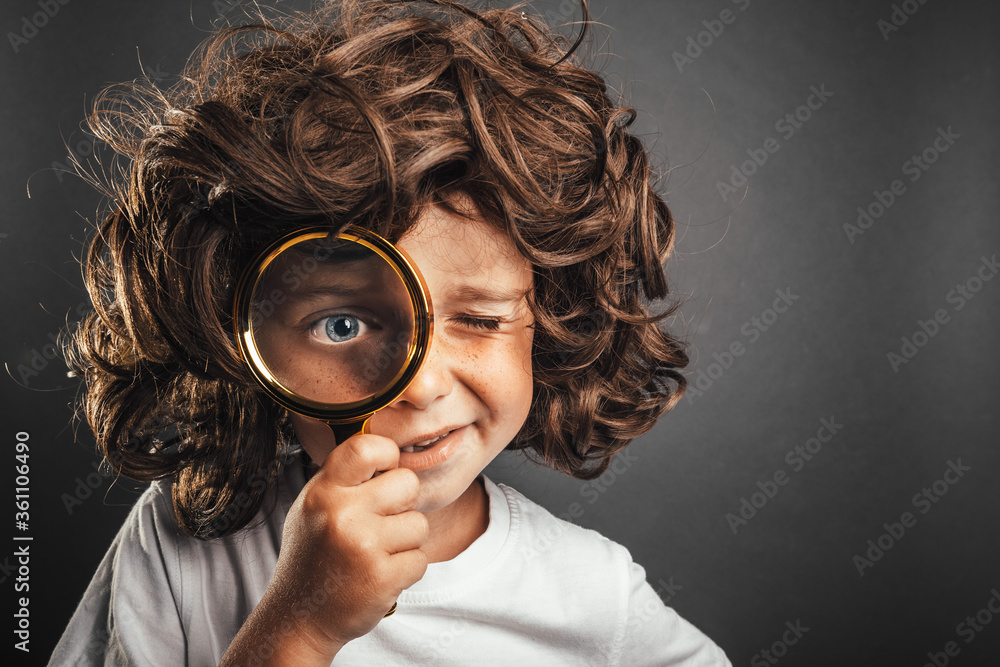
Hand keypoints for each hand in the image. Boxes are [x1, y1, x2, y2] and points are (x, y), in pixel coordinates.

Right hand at [229, 433, 428, 662]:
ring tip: (376, 554)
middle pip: (408, 483)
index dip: (387, 455)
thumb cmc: (313, 557)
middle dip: (403, 504)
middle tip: (380, 525)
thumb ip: (345, 480)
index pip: (367, 447)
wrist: (298, 620)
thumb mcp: (313, 508)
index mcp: (323, 492)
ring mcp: (362, 546)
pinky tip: (379, 576)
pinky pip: (420, 559)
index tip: (385, 472)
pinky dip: (406, 570)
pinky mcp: (382, 578)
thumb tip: (390, 450)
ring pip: (419, 524)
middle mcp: (341, 514)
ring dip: (406, 542)